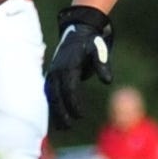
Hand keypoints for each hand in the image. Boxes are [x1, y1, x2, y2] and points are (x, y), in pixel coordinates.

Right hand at [44, 4, 112, 130]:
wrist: (76, 30)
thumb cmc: (90, 42)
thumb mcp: (99, 50)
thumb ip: (102, 65)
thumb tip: (107, 80)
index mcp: (68, 65)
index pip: (69, 89)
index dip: (73, 104)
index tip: (80, 116)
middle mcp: (57, 70)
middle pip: (57, 96)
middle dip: (62, 112)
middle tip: (68, 127)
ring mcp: (52, 73)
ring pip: (51, 96)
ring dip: (55, 112)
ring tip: (61, 127)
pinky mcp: (51, 75)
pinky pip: (49, 93)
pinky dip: (52, 105)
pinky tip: (56, 117)